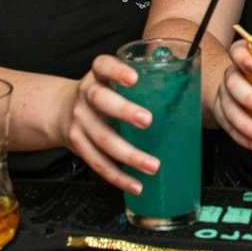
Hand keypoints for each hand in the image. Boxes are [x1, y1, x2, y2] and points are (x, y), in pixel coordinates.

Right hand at [62, 55, 158, 193]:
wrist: (62, 109)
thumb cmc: (104, 90)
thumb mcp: (114, 77)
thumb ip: (141, 78)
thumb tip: (189, 82)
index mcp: (98, 73)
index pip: (103, 65)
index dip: (117, 71)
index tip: (135, 78)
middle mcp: (85, 94)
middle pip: (100, 100)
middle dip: (123, 111)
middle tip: (147, 120)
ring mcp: (79, 121)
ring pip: (102, 139)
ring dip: (128, 155)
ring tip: (153, 165)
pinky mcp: (77, 145)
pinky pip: (98, 163)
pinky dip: (118, 177)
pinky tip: (136, 185)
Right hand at [213, 41, 251, 147]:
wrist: (235, 88)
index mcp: (247, 57)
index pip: (238, 50)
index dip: (243, 57)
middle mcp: (233, 75)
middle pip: (233, 82)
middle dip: (249, 97)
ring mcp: (225, 96)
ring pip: (228, 108)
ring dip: (246, 124)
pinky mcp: (222, 115)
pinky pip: (227, 127)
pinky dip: (240, 137)